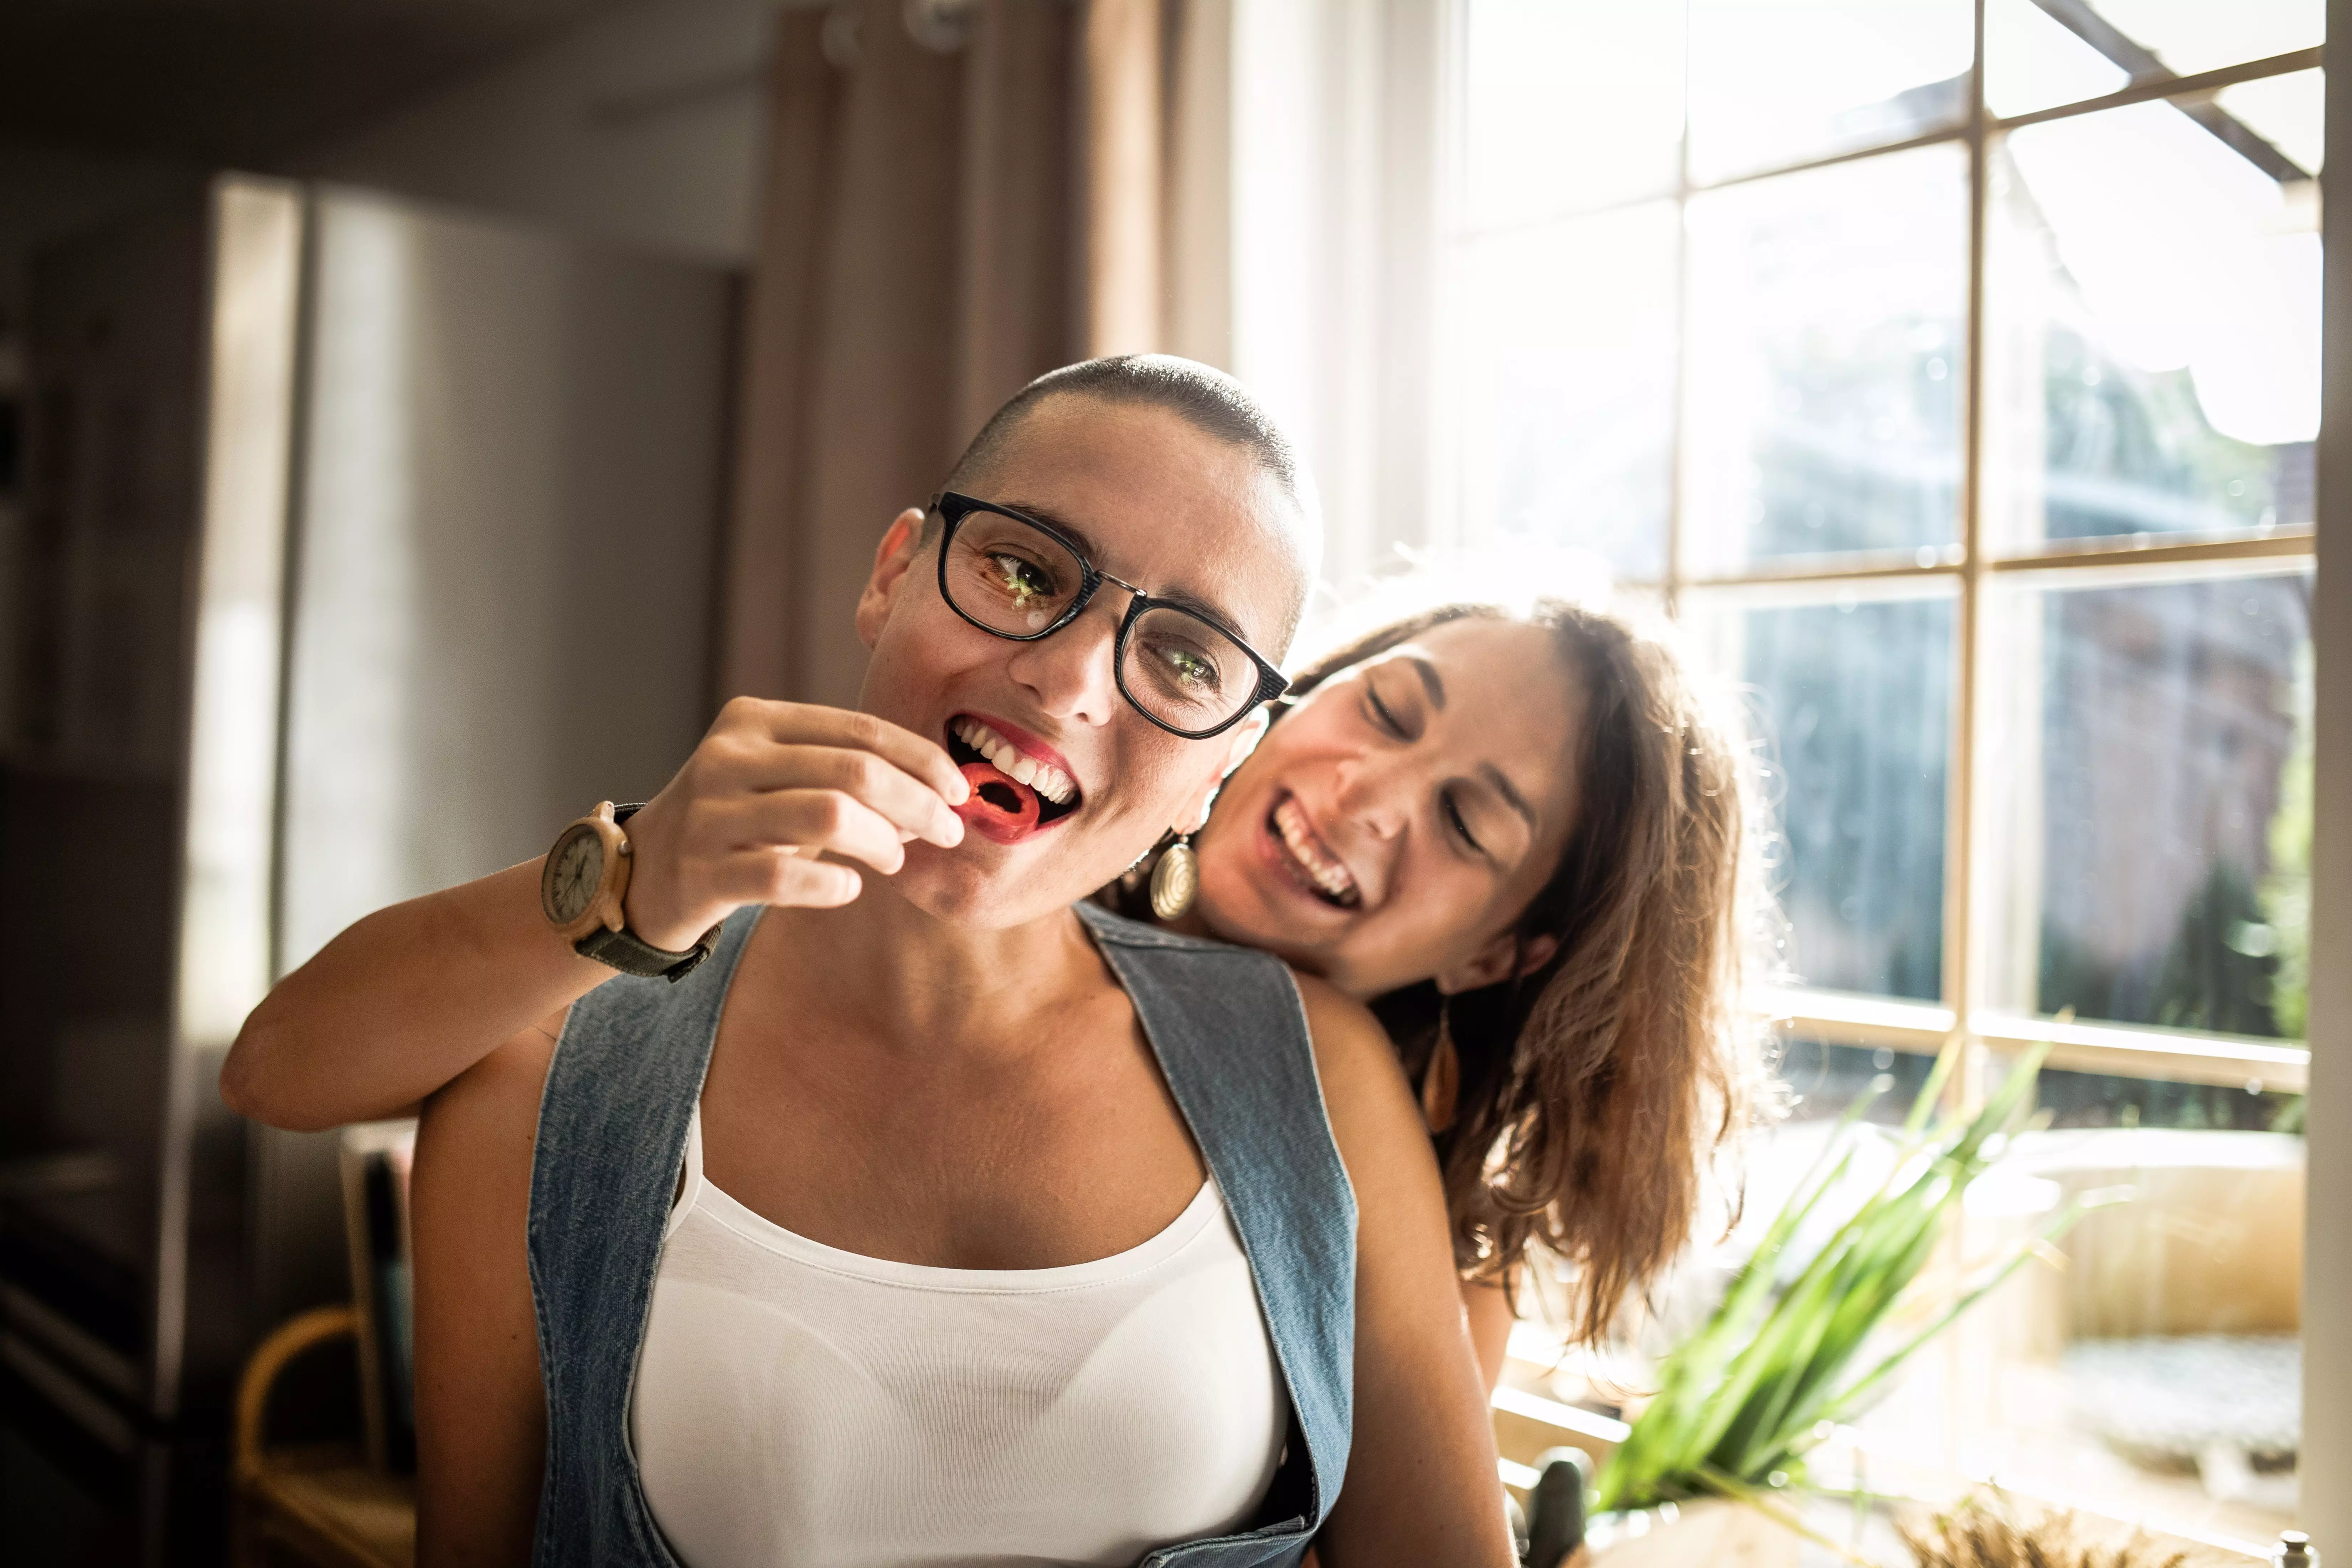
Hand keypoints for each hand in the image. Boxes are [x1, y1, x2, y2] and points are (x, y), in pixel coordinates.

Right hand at [617, 698, 968, 948]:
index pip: (859, 730)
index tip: (959, 790)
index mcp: (756, 721)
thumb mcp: (783, 783)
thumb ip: (851, 781)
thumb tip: (936, 801)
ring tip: (896, 859)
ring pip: (828, 815)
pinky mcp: (701, 870)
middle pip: (853, 770)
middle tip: (948, 832)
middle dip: (917, 801)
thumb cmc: (736, 824)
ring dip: (882, 840)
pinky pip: (784, 876)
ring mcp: (711, 813)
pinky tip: (848, 887)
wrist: (639, 872)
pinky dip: (831, 883)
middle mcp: (729, 756)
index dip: (920, 759)